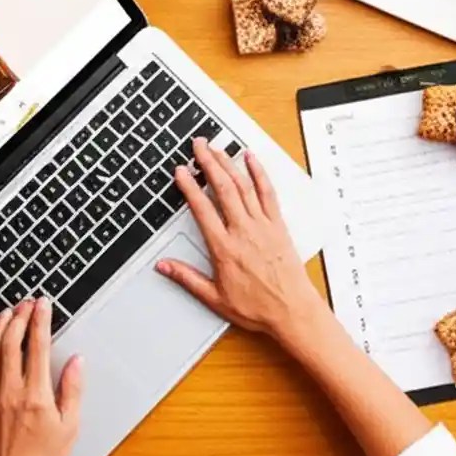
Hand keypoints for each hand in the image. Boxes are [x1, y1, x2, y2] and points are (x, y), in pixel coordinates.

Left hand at [0, 298, 82, 455]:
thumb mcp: (70, 424)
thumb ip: (72, 389)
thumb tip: (76, 361)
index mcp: (35, 395)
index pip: (36, 347)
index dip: (40, 321)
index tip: (43, 304)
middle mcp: (10, 392)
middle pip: (10, 343)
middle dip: (19, 317)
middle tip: (27, 303)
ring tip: (7, 312)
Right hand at [156, 139, 323, 345]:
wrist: (292, 310)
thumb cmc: (257, 307)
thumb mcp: (215, 298)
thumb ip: (187, 279)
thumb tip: (163, 266)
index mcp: (224, 248)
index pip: (202, 209)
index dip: (189, 187)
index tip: (180, 171)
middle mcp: (243, 232)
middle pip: (222, 189)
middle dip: (208, 163)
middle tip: (198, 145)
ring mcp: (263, 226)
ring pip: (243, 187)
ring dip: (229, 164)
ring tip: (217, 148)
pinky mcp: (279, 226)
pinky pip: (268, 194)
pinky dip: (259, 174)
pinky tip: (251, 159)